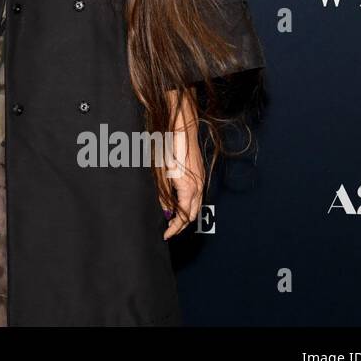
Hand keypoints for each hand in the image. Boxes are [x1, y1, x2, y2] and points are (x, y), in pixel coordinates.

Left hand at [160, 88, 203, 239]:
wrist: (182, 126)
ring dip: (186, 214)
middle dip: (181, 224)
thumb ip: (162, 195)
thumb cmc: (167, 145)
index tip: (166, 234)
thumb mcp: (159, 172)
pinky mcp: (199, 172)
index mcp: (188, 187)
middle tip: (169, 231)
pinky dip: (189, 203)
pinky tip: (178, 202)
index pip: (183, 216)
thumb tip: (165, 210)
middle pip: (193, 213)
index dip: (174, 227)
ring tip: (172, 219)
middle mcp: (198, 185)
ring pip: (196, 204)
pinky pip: (197, 194)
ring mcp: (201, 178)